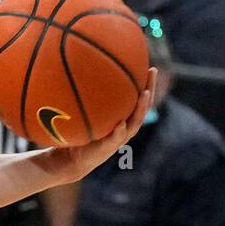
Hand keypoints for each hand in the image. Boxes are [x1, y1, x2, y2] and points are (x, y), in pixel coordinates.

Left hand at [37, 69, 157, 183]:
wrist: (72, 158)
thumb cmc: (79, 133)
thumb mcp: (83, 114)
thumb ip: (85, 99)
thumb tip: (74, 71)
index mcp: (123, 118)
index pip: (139, 99)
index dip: (147, 84)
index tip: (151, 67)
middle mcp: (125, 127)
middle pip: (143, 107)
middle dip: (149, 88)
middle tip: (152, 73)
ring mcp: (118, 138)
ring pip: (134, 123)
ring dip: (140, 109)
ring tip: (144, 94)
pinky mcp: (107, 148)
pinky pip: (115, 139)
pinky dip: (119, 132)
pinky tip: (121, 124)